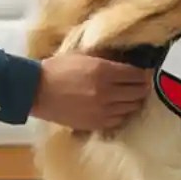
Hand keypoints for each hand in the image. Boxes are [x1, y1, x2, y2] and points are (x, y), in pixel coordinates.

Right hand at [29, 54, 152, 132]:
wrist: (36, 91)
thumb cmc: (57, 69)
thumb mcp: (83, 56)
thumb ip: (106, 60)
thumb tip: (126, 64)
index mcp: (103, 71)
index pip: (136, 74)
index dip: (143, 73)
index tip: (144, 72)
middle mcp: (106, 92)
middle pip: (138, 92)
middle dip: (142, 87)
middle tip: (141, 84)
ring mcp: (102, 110)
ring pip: (131, 107)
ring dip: (134, 101)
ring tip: (131, 96)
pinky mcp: (95, 124)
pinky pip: (119, 120)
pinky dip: (122, 114)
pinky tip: (118, 108)